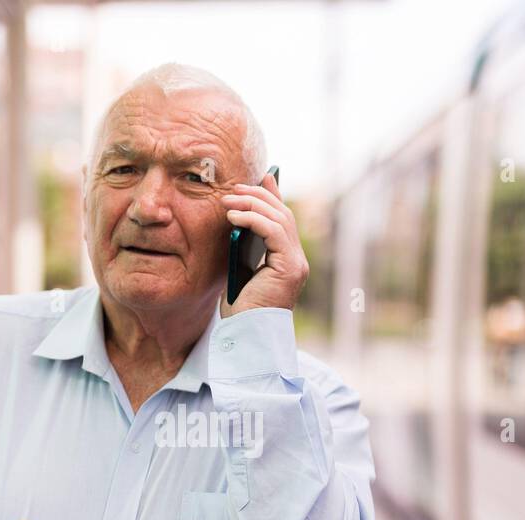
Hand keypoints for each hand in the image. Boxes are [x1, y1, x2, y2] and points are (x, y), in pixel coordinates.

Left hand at [219, 171, 309, 316]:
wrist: (246, 336)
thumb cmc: (239, 310)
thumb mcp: (239, 269)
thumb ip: (244, 246)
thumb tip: (237, 217)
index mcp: (287, 261)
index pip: (283, 219)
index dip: (273, 195)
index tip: (259, 177)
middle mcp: (297, 261)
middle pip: (283, 214)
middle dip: (258, 196)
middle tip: (233, 188)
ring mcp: (296, 264)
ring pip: (279, 219)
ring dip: (252, 204)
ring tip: (228, 200)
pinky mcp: (289, 268)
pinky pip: (273, 232)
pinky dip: (253, 219)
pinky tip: (233, 217)